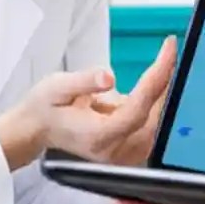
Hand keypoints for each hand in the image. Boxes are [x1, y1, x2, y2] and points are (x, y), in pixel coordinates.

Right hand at [0, 36, 176, 168]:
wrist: (36, 129)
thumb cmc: (45, 108)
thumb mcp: (56, 87)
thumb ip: (83, 82)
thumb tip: (108, 77)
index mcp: (99, 137)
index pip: (138, 107)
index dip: (157, 78)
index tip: (168, 49)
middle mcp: (115, 151)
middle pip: (153, 114)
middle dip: (162, 80)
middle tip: (168, 49)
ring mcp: (124, 154)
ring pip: (156, 118)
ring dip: (159, 90)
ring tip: (159, 63)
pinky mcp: (128, 149)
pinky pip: (150, 122)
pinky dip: (152, 100)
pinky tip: (148, 82)